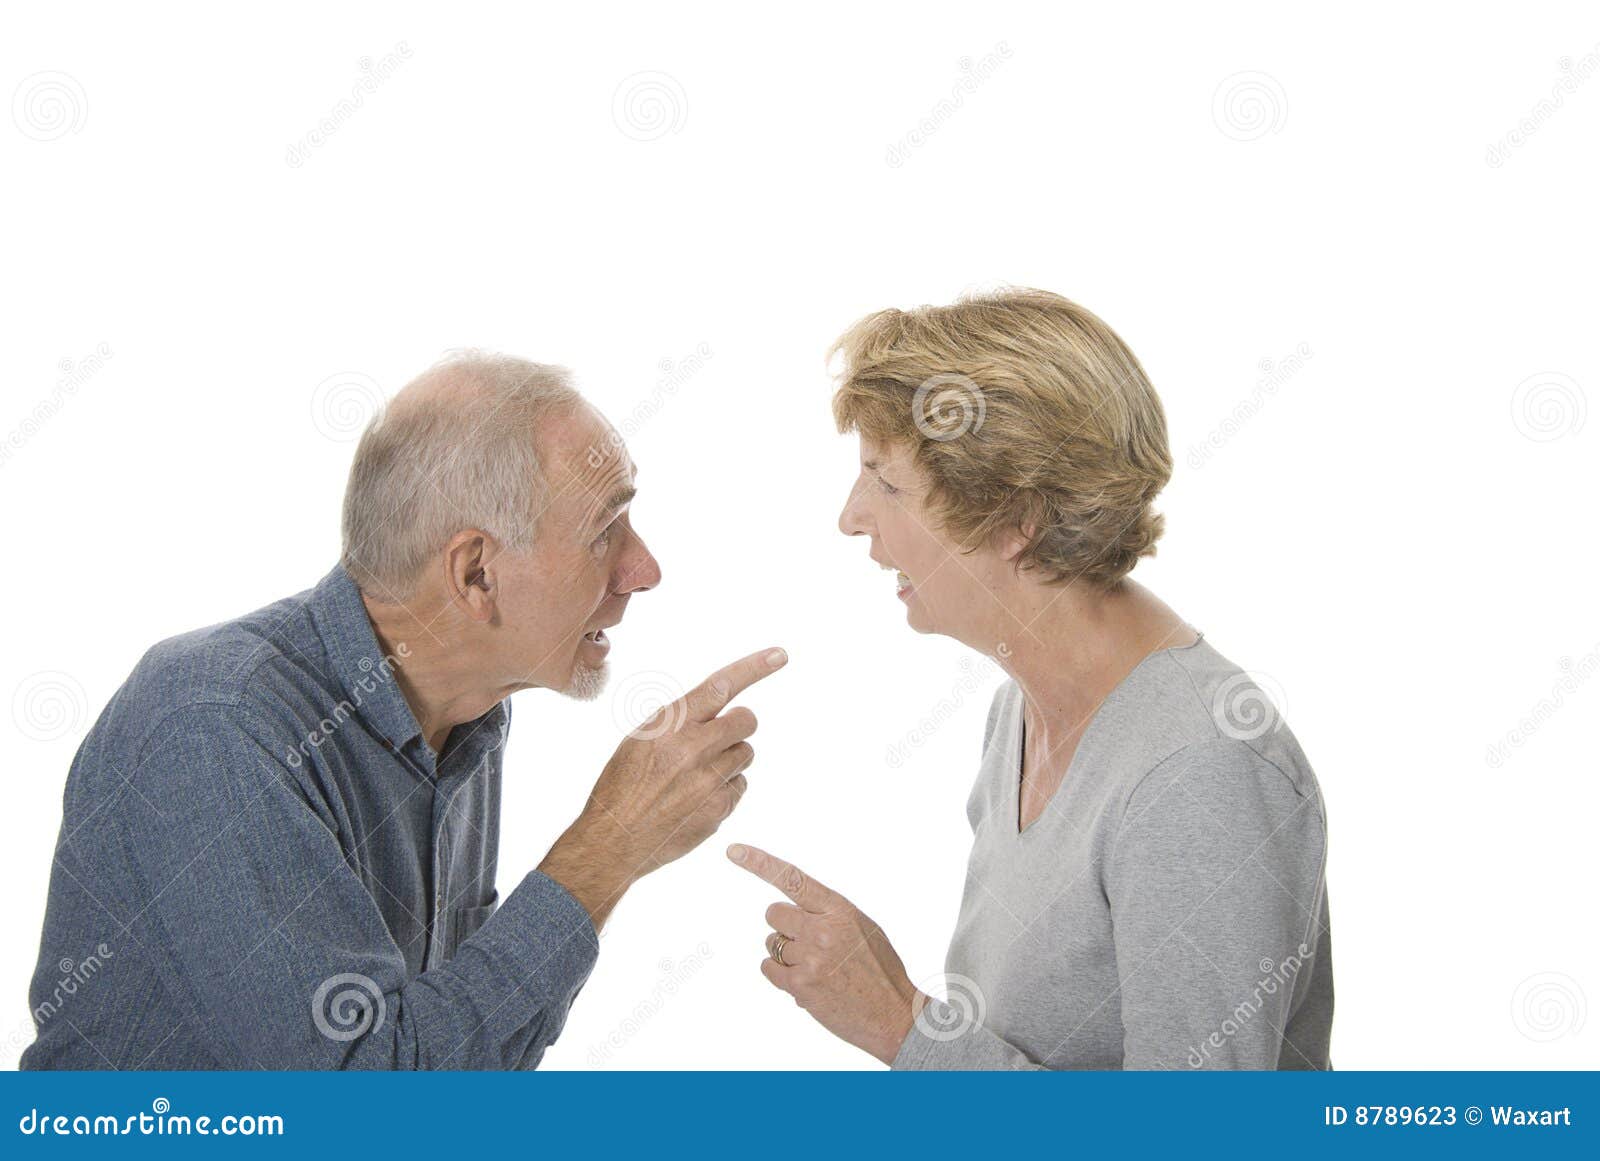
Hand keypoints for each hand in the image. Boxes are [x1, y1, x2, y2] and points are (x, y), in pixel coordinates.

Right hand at [540, 647, 787, 927]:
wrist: (613, 840)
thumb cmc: (622, 786)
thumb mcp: (639, 739)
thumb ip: (679, 722)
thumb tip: (714, 711)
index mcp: (669, 725)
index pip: (720, 686)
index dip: (754, 668)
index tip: (780, 655)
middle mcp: (692, 748)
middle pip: (745, 721)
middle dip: (738, 726)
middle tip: (716, 739)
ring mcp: (708, 780)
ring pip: (745, 754)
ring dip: (729, 760)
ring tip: (696, 776)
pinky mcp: (718, 809)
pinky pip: (739, 786)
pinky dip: (725, 790)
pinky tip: (696, 800)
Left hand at [727, 843, 918, 1064]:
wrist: (892, 1013)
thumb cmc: (879, 970)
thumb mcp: (862, 928)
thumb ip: (829, 914)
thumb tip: (794, 912)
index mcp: (840, 909)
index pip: (792, 879)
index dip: (760, 863)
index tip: (734, 851)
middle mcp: (822, 929)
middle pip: (774, 914)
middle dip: (785, 927)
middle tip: (808, 944)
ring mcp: (810, 958)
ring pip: (772, 944)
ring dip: (788, 956)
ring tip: (819, 969)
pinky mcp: (800, 985)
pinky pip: (769, 969)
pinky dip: (781, 976)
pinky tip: (807, 983)